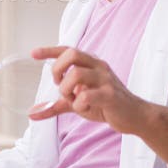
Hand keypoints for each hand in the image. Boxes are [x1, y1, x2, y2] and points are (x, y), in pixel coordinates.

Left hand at [28, 46, 149, 134]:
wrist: (135, 117)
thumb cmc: (105, 105)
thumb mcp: (77, 103)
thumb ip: (56, 105)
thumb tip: (32, 112)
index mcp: (91, 64)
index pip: (67, 50)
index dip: (49, 50)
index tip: (33, 53)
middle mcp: (98, 66)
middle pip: (71, 54)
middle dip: (58, 70)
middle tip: (60, 85)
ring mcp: (105, 79)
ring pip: (76, 74)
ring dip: (67, 90)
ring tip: (74, 100)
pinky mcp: (110, 94)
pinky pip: (86, 95)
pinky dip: (79, 104)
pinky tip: (86, 109)